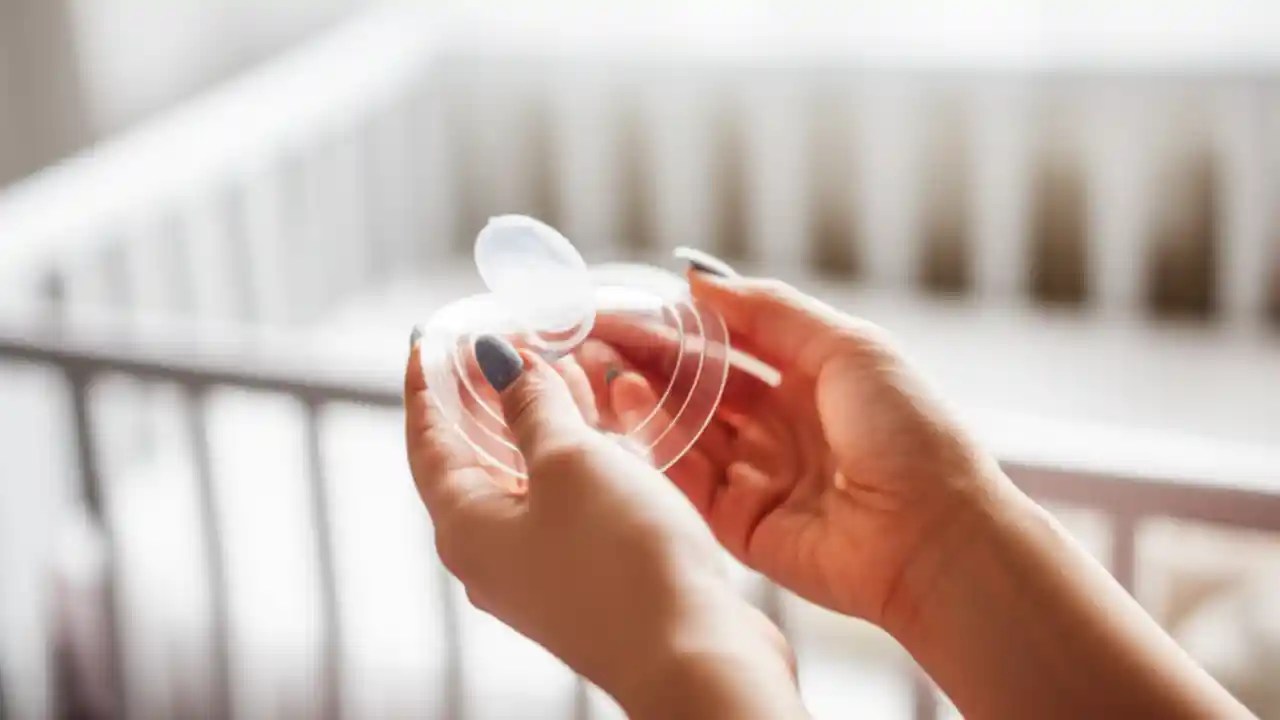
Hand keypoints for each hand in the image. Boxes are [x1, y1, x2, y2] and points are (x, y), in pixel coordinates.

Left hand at [404, 335, 803, 717]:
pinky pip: (565, 506)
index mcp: (465, 527)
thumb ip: (532, 407)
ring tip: (559, 370)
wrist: (693, 657)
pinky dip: (574, 461)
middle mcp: (492, 555)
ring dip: (538, 425)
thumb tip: (498, 361)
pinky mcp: (586, 581)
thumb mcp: (570, 463)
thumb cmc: (622, 562)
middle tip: (503, 344)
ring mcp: (540, 573)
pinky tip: (603, 432)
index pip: (427, 442)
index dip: (428, 387)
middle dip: (487, 399)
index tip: (430, 340)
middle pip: (473, 461)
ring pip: (525, 482)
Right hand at [591, 261, 1001, 630]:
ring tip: (603, 367)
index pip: (729, 344)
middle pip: (699, 386)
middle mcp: (782, 426)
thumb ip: (771, 310)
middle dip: (648, 360)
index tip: (624, 306)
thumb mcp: (850, 347)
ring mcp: (761, 476)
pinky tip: (629, 408)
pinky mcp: (742, 525)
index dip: (678, 324)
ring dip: (644, 397)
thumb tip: (696, 279)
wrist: (936, 536)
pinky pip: (689, 480)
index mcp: (812, 379)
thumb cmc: (911, 433)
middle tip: (593, 336)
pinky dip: (657, 445)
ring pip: (687, 430)